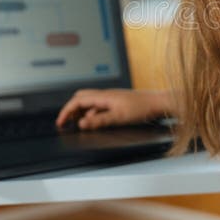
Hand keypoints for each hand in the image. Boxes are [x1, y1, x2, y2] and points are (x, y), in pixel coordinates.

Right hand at [55, 88, 171, 130]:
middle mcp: (106, 95)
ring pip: (90, 103)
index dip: (66, 111)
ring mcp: (111, 98)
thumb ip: (99, 121)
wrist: (158, 103)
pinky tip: (95, 122)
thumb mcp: (118, 117)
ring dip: (81, 113)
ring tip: (78, 124)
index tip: (60, 122)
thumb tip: (81, 124)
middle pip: (81, 98)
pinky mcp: (117, 102)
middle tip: (66, 123)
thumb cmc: (142, 108)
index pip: (77, 100)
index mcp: (103, 96)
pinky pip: (99, 106)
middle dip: (71, 110)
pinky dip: (92, 114)